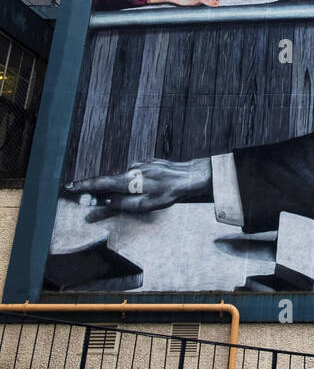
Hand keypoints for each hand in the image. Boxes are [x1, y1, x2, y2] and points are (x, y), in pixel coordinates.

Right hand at [66, 157, 212, 220]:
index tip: (69, 186)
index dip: (84, 186)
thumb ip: (125, 204)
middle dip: (102, 192)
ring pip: (125, 179)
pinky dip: (134, 183)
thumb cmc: (169, 192)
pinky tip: (149, 188)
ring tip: (140, 197)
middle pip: (110, 182)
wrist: (189, 176)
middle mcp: (132, 169)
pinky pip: (136, 175)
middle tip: (97, 201)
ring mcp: (140, 164)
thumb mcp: (147, 204)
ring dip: (123, 189)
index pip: (100, 183)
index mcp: (129, 180)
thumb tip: (108, 202)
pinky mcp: (148, 163)